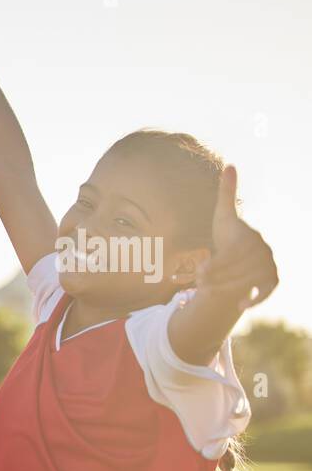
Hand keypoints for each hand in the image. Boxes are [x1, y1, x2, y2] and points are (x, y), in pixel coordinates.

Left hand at [196, 166, 276, 310]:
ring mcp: (270, 265)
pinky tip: (239, 305)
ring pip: (247, 282)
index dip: (213, 266)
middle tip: (198, 285)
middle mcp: (264, 250)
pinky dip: (255, 299)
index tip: (197, 273)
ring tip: (208, 292)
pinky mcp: (273, 280)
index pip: (230, 256)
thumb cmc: (227, 235)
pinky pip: (267, 292)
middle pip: (237, 271)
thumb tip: (230, 165)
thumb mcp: (223, 216)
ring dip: (227, 290)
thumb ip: (226, 194)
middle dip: (216, 279)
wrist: (238, 255)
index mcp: (249, 237)